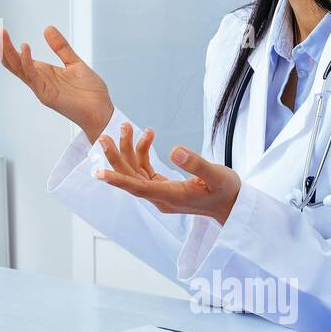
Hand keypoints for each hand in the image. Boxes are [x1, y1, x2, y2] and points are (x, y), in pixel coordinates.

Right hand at [0, 25, 113, 141]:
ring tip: (0, 34)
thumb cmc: (89, 92)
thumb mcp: (74, 63)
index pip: (15, 57)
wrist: (102, 111)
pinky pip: (33, 76)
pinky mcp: (47, 95)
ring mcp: (40, 88)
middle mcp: (37, 80)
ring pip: (17, 67)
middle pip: (10, 62)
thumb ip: (60, 47)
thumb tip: (47, 28)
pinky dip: (27, 61)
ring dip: (7, 51)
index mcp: (41, 72)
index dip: (1, 46)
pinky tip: (24, 47)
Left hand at [94, 121, 240, 223]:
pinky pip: (145, 169)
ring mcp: (160, 192)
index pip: (138, 188)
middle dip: (116, 156)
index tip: (99, 173)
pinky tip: (148, 135)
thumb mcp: (217, 175)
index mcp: (171, 196)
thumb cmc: (226, 191)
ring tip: (126, 127)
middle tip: (104, 136)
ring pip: (136, 171)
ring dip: (129, 150)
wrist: (231, 204)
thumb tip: (174, 151)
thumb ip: (196, 163)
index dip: (118, 180)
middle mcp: (160, 197)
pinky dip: (143, 152)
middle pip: (131, 177)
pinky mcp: (162, 186)